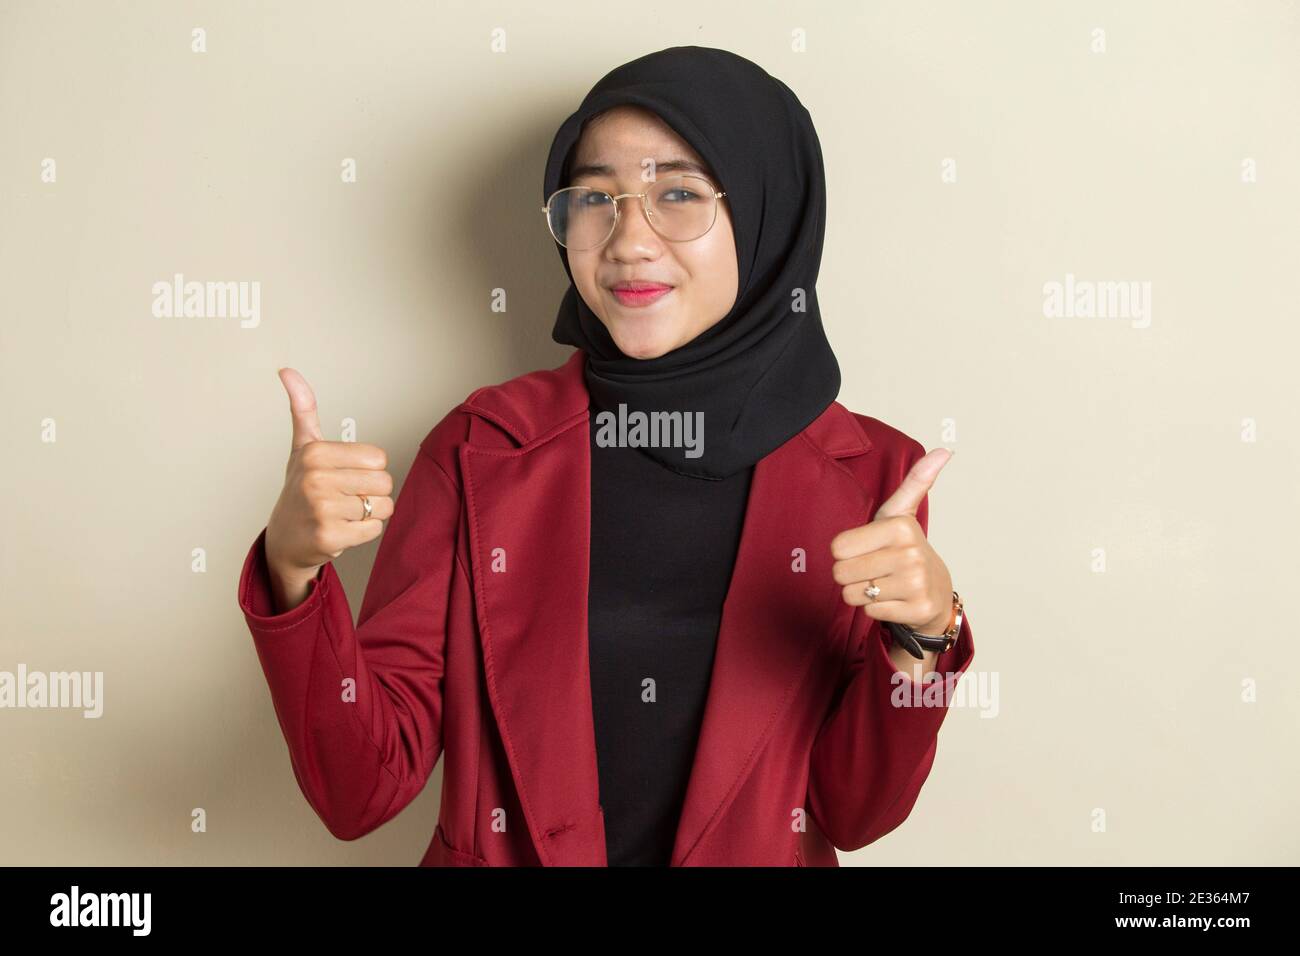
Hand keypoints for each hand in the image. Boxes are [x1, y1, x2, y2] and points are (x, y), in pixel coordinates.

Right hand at [263, 368, 394, 581]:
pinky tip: (342, 529)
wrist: (285, 538)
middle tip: (345, 497)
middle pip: (384, 482)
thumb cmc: (300, 489)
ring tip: (343, 513)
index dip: (368, 470)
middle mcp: (316, 479)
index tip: (344, 475)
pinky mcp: (329, 537)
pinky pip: (374, 529)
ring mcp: (321, 509)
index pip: (379, 458)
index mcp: (316, 453)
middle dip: (371, 492)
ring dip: (369, 513)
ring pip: (383, 507)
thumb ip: (303, 409)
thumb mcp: (302, 447)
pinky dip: (364, 532)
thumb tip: (287, 371)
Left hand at [829, 448, 954, 634]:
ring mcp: (915, 584)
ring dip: (861, 593)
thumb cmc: (906, 549)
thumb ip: (915, 481)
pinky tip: (893, 599)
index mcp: (900, 526)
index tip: (868, 549)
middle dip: (851, 574)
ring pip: (853, 594)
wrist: (936, 591)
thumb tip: (944, 450)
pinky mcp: (916, 610)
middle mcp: (910, 554)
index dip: (846, 551)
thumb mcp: (902, 513)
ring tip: (883, 583)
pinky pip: (869, 612)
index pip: (837, 547)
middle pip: (841, 572)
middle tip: (874, 569)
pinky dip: (875, 609)